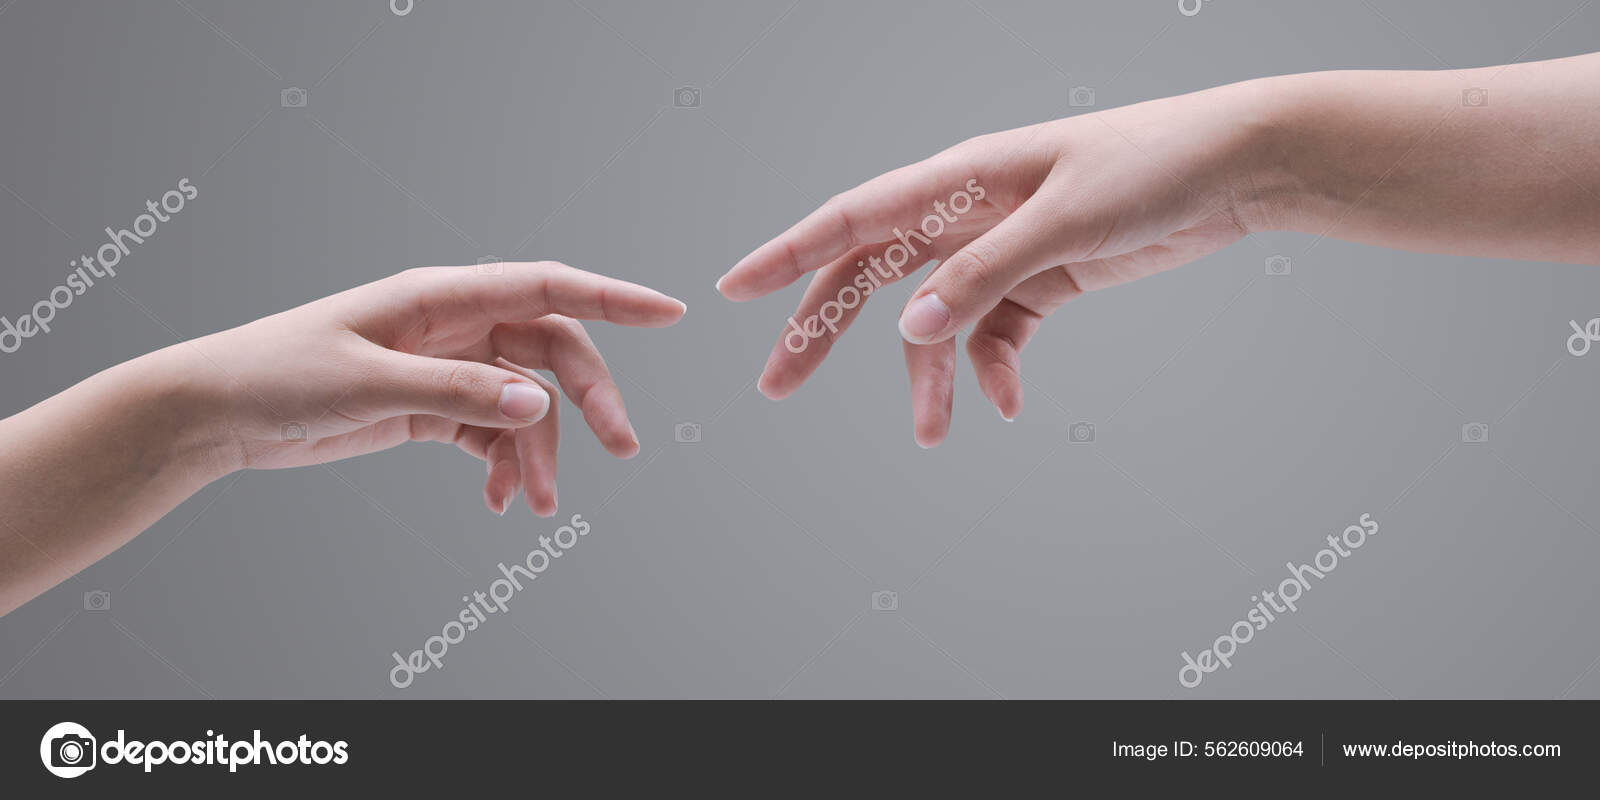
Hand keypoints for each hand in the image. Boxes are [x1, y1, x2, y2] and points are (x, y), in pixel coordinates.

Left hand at [188, 261, 684, 515]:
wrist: (218, 413)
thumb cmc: (278, 374)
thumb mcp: (369, 383)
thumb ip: (456, 392)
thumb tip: (538, 405)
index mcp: (443, 295)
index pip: (547, 286)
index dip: (614, 297)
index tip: (670, 312)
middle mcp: (456, 326)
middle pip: (551, 353)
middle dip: (590, 400)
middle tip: (622, 447)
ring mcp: (447, 367)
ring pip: (525, 403)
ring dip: (542, 453)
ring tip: (539, 507)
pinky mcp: (431, 408)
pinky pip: (491, 434)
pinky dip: (504, 466)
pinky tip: (500, 500)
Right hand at [717, 80, 1279, 445]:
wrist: (1235, 168)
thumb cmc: (1150, 165)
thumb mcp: (1063, 220)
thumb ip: (983, 274)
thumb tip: (910, 330)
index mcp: (957, 178)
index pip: (852, 219)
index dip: (787, 254)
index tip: (732, 289)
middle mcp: (966, 211)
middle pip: (872, 276)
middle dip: (823, 331)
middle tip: (777, 385)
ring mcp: (1002, 247)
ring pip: (935, 320)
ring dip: (927, 378)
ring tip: (930, 435)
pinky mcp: (1042, 279)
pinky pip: (996, 333)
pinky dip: (994, 371)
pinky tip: (1008, 403)